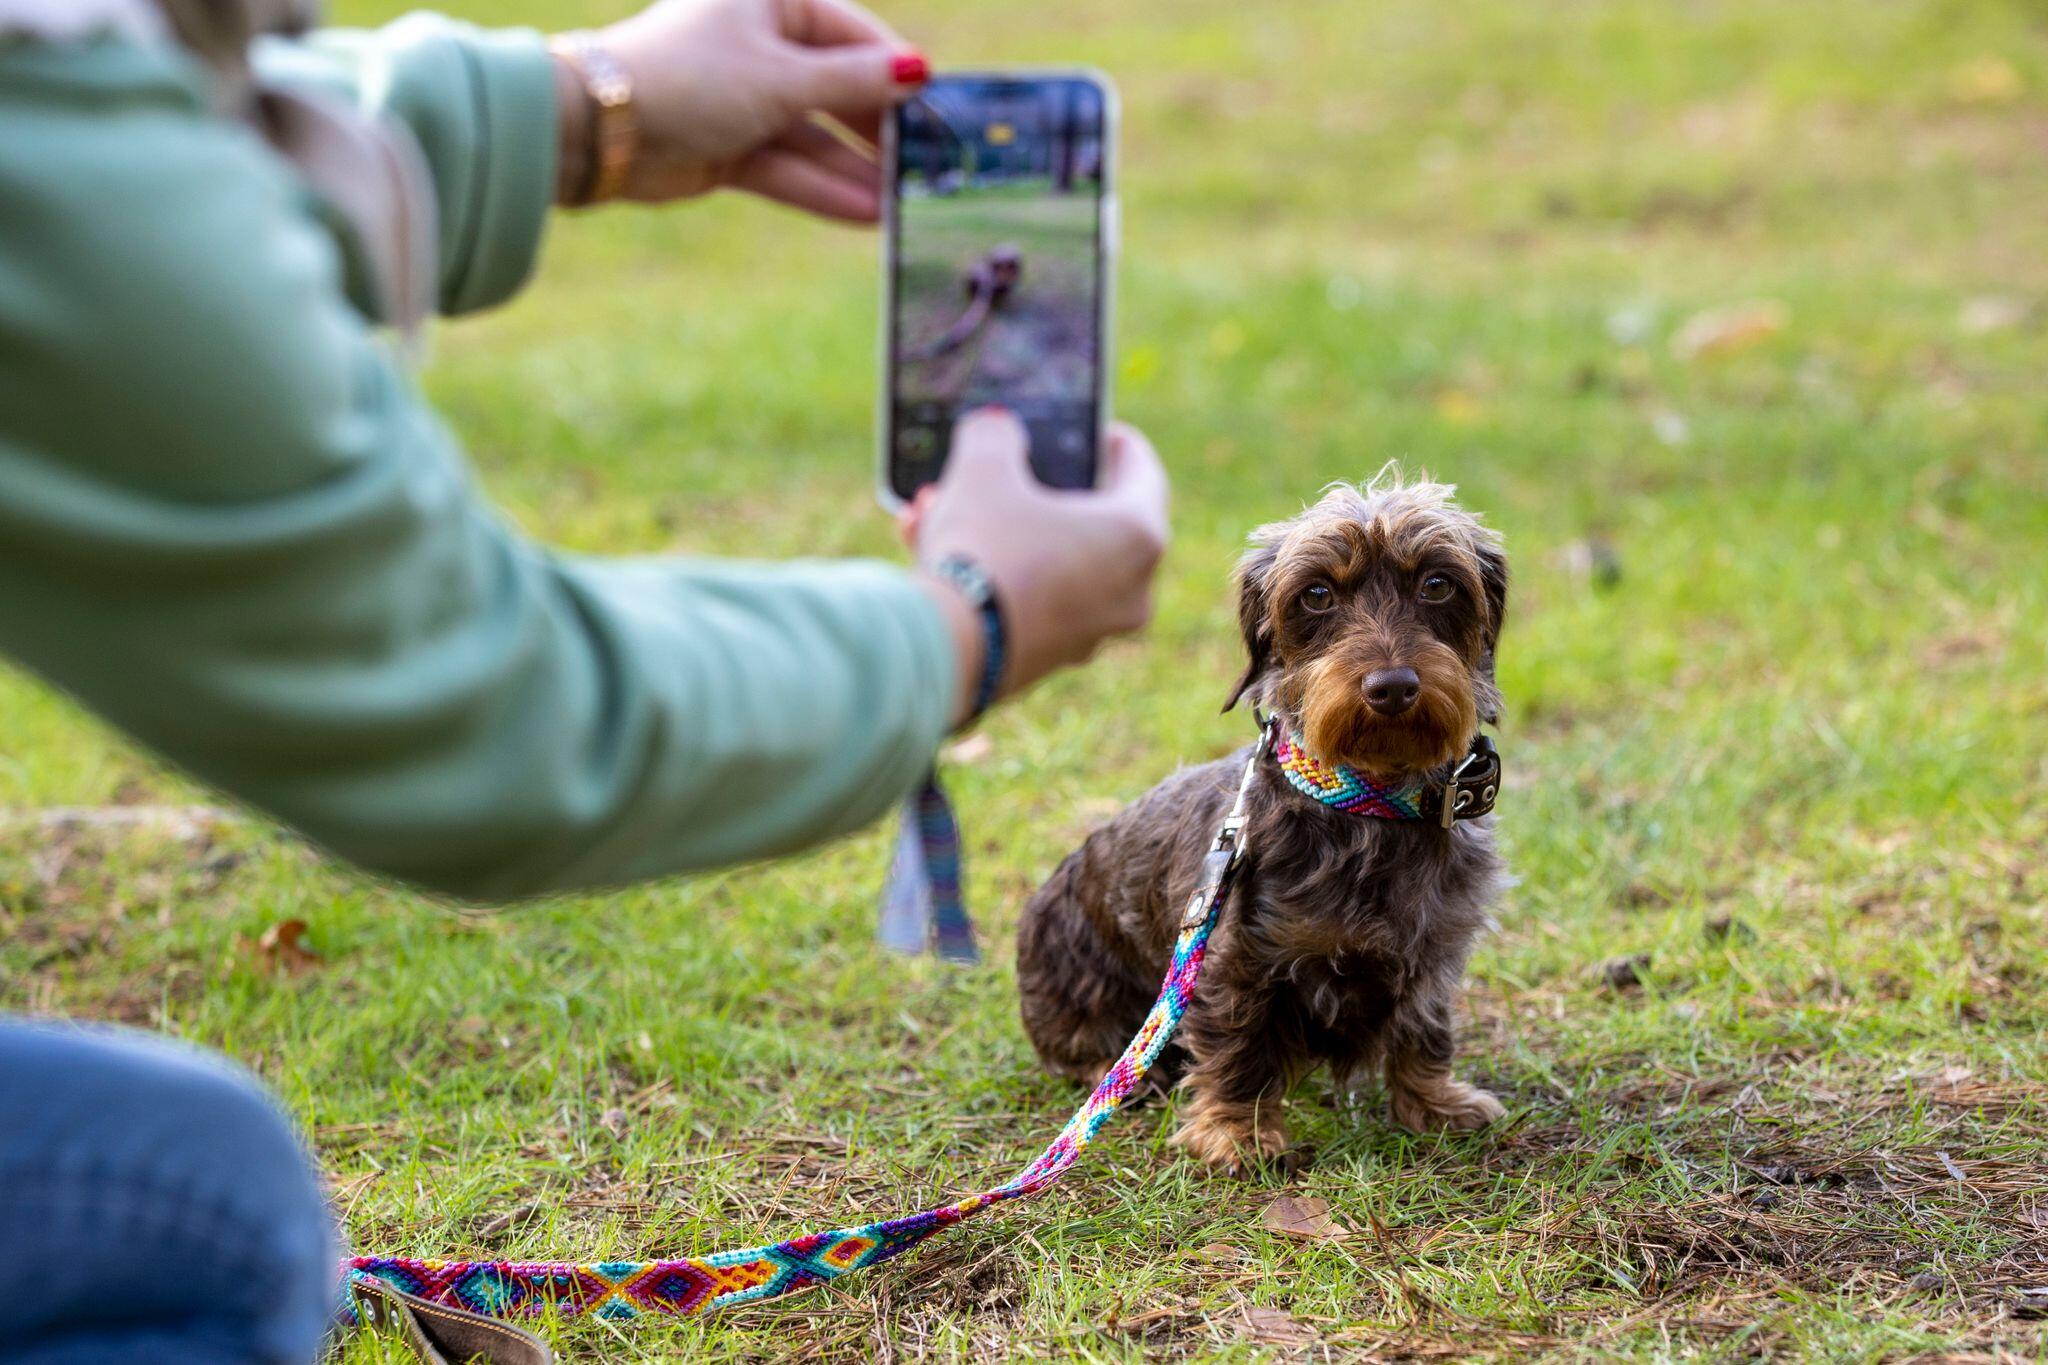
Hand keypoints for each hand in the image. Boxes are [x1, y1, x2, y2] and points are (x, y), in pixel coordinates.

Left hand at [558, 0, 927, 219]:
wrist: (600, 129)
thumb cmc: (692, 79)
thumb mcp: (784, 79)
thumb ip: (855, 82)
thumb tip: (920, 71)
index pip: (854, 34)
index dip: (896, 74)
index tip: (940, 113)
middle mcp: (761, 43)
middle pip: (836, 89)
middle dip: (877, 133)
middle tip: (927, 170)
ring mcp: (744, 98)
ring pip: (813, 135)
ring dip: (854, 171)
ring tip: (903, 207)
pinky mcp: (728, 147)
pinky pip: (786, 166)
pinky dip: (820, 188)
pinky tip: (865, 214)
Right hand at [906, 410, 1169, 722]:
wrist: (946, 649)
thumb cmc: (984, 546)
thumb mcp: (984, 467)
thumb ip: (997, 433)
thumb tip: (996, 429)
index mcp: (1138, 536)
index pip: (1142, 471)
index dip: (1114, 442)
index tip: (1091, 430)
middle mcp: (1130, 590)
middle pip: (1087, 520)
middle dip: (1034, 490)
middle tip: (1004, 467)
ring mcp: (1091, 631)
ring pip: (1047, 561)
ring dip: (999, 530)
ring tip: (942, 506)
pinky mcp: (1050, 660)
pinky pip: (1025, 598)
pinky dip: (991, 572)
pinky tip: (935, 550)